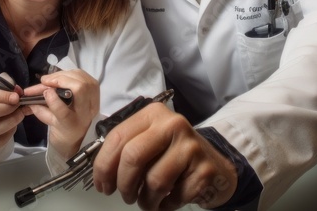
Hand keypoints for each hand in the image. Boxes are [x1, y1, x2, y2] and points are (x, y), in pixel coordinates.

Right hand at [0, 85, 27, 155]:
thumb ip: (6, 91)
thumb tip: (18, 93)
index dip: (2, 96)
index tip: (16, 97)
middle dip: (6, 107)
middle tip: (19, 105)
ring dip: (12, 120)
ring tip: (20, 114)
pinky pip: (1, 139)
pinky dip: (11, 131)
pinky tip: (14, 124)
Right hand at [23, 69, 99, 159]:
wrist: (82, 134)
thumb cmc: (64, 130)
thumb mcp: (50, 125)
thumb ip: (40, 111)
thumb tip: (29, 98)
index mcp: (72, 124)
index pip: (64, 112)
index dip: (54, 100)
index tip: (45, 92)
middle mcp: (86, 112)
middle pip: (79, 89)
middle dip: (60, 80)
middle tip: (44, 80)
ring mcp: (93, 101)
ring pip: (83, 80)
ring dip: (65, 75)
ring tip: (51, 78)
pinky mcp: (96, 92)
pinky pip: (85, 76)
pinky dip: (72, 73)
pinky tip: (62, 76)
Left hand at [91, 103, 237, 209]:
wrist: (214, 163)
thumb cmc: (172, 154)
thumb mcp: (149, 140)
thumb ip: (126, 147)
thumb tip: (102, 171)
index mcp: (153, 114)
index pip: (118, 137)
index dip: (104, 166)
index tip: (102, 185)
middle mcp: (173, 125)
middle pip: (133, 157)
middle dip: (123, 183)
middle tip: (124, 195)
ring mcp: (191, 147)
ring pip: (154, 181)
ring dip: (145, 200)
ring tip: (147, 200)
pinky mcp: (204, 170)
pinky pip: (174, 196)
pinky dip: (165, 205)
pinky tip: (167, 199)